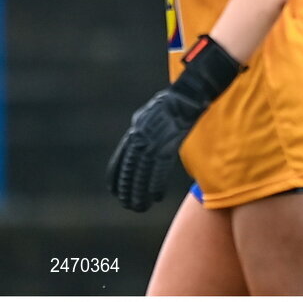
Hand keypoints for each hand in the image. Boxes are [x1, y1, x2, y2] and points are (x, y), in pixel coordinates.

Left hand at [106, 88, 203, 211]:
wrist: (185, 97)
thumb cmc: (170, 104)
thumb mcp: (146, 116)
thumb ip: (140, 131)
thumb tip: (136, 137)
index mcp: (133, 135)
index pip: (119, 163)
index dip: (116, 180)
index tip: (116, 192)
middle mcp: (139, 141)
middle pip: (129, 172)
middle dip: (128, 191)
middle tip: (129, 205)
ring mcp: (153, 144)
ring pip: (142, 175)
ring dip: (140, 193)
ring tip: (140, 207)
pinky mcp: (168, 147)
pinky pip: (159, 171)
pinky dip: (156, 185)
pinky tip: (156, 196)